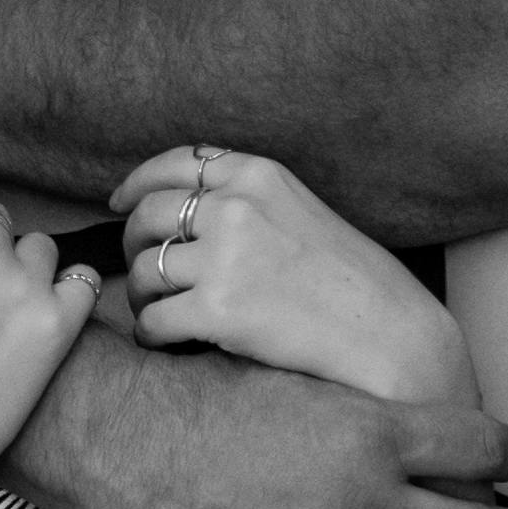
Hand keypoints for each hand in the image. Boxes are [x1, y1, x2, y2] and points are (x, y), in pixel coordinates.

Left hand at [114, 145, 472, 405]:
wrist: (389, 334)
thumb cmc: (350, 281)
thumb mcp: (299, 210)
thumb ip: (246, 199)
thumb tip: (181, 207)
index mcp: (258, 176)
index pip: (172, 165)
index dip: (135, 184)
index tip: (118, 201)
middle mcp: (236, 208)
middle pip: (147, 216)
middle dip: (133, 244)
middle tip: (144, 271)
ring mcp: (226, 259)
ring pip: (143, 270)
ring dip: (142, 296)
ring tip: (160, 313)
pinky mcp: (219, 311)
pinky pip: (153, 321)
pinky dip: (151, 335)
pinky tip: (166, 343)